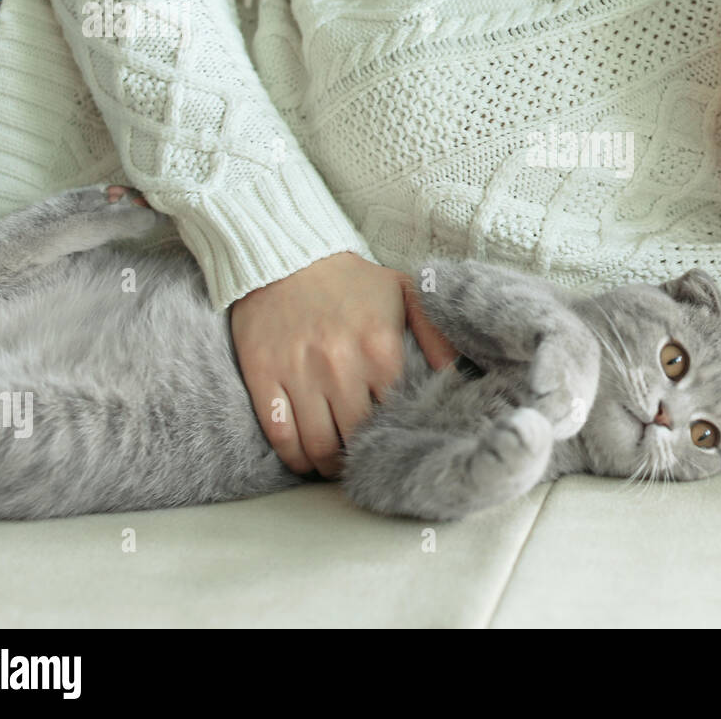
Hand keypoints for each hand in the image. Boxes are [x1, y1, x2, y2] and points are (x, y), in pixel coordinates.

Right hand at [229, 252, 459, 477]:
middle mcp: (340, 365)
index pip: (395, 413)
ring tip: (336, 466)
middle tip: (365, 458)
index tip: (394, 438)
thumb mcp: (406, 292)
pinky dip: (294, 457)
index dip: (396, 431)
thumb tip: (456, 374)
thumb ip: (436, 333)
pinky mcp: (263, 375)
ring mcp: (299, 372)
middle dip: (362, 454)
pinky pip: (280, 434)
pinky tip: (305, 460)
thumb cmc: (350, 280)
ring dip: (329, 465)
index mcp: (380, 347)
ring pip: (318, 444)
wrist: (285, 255)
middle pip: (356, 437)